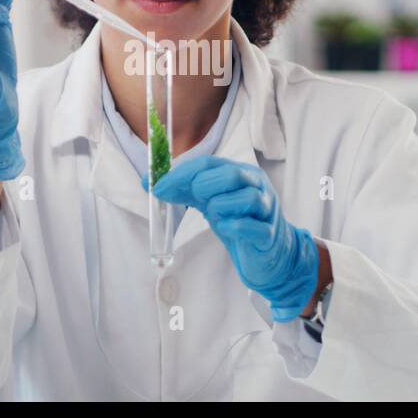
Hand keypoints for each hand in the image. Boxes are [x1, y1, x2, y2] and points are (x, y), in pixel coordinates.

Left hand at [146, 156, 318, 321]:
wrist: (267, 254)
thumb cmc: (238, 221)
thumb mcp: (209, 201)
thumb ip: (183, 190)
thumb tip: (148, 182)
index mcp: (241, 173)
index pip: (210, 163)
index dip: (181, 173)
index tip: (157, 187)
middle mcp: (257, 186)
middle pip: (231, 174)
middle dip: (204, 186)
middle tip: (195, 200)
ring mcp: (267, 210)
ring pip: (246, 198)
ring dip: (221, 206)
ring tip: (215, 216)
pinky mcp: (269, 234)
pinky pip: (253, 226)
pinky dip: (234, 226)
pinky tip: (226, 228)